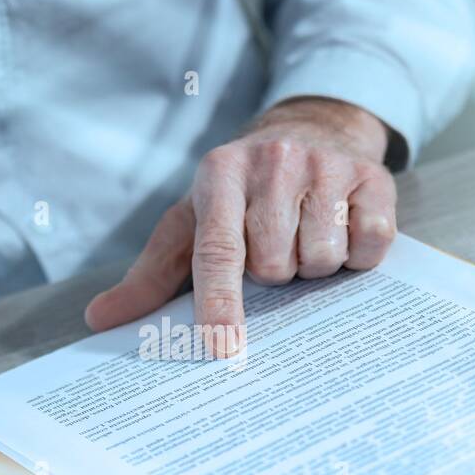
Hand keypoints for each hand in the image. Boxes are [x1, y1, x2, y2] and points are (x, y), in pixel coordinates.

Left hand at [85, 97, 398, 354]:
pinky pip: (368, 247)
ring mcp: (328, 167)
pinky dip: (357, 256)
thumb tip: (99, 319)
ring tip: (306, 236)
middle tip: (275, 247)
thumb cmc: (243, 192)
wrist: (315, 128)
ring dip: (314, 266)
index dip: (219, 303)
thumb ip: (150, 274)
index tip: (221, 346)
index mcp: (220, 174)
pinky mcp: (375, 180)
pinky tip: (343, 231)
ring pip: (321, 260)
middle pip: (274, 265)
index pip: (217, 250)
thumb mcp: (192, 221)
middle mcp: (274, 163)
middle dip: (274, 273)